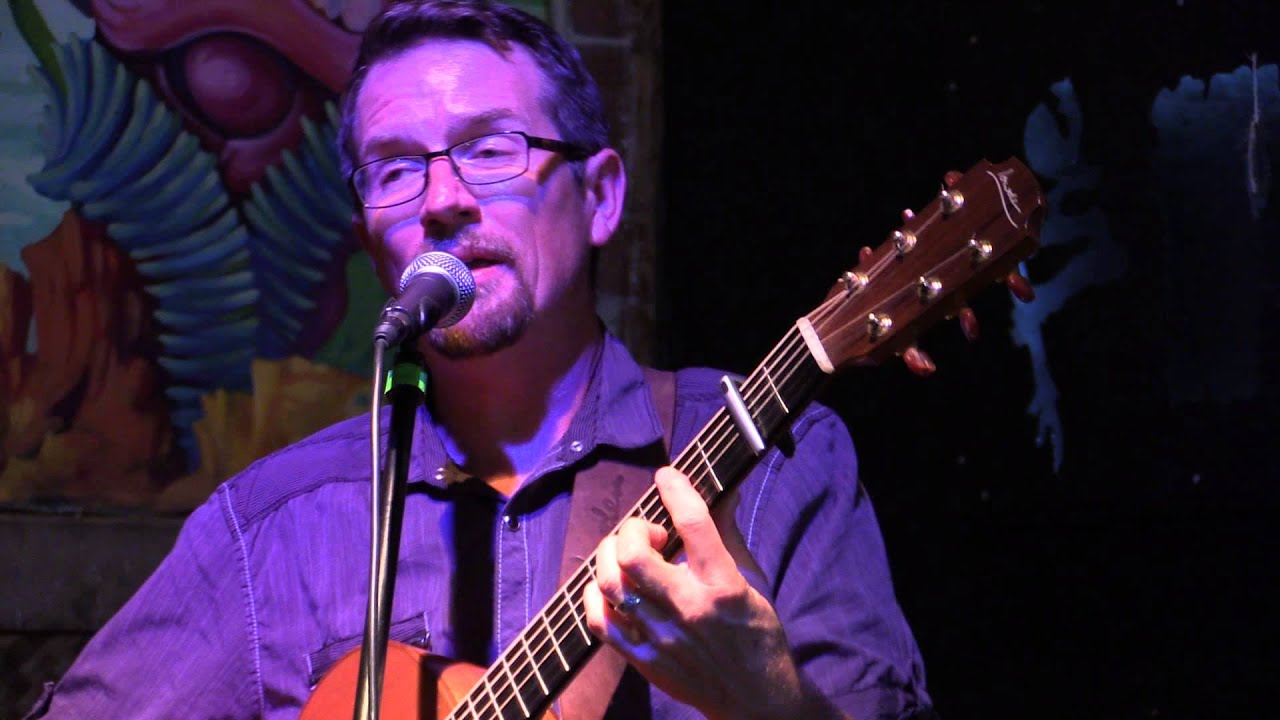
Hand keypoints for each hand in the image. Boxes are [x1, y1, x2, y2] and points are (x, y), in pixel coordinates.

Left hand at [582, 467, 825, 719]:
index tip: (666, 476)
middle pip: (634, 556)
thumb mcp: (752, 580)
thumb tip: (725, 490)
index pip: (694, 524)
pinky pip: (600, 622)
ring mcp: (662, 638)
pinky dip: (594, 595)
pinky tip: (609, 586)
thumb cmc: (757, 633)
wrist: (756, 698)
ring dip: (610, 557)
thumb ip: (728, 534)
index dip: (676, 489)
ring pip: (611, 585)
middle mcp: (690, 610)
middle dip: (633, 529)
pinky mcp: (644, 661)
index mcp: (724, 586)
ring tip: (627, 556)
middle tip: (648, 532)